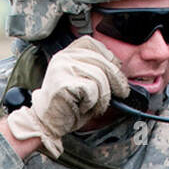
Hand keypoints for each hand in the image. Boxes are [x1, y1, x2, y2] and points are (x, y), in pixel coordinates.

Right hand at [6, 37, 128, 158]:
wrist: (47, 124)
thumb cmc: (68, 106)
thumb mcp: (83, 82)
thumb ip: (96, 70)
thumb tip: (118, 67)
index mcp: (66, 53)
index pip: (91, 44)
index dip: (108, 56)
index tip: (116, 70)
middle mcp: (63, 57)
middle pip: (100, 60)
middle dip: (116, 79)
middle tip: (121, 92)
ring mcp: (62, 69)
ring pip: (99, 77)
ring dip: (103, 96)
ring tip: (96, 106)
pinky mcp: (63, 83)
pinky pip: (91, 90)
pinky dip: (92, 103)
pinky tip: (83, 107)